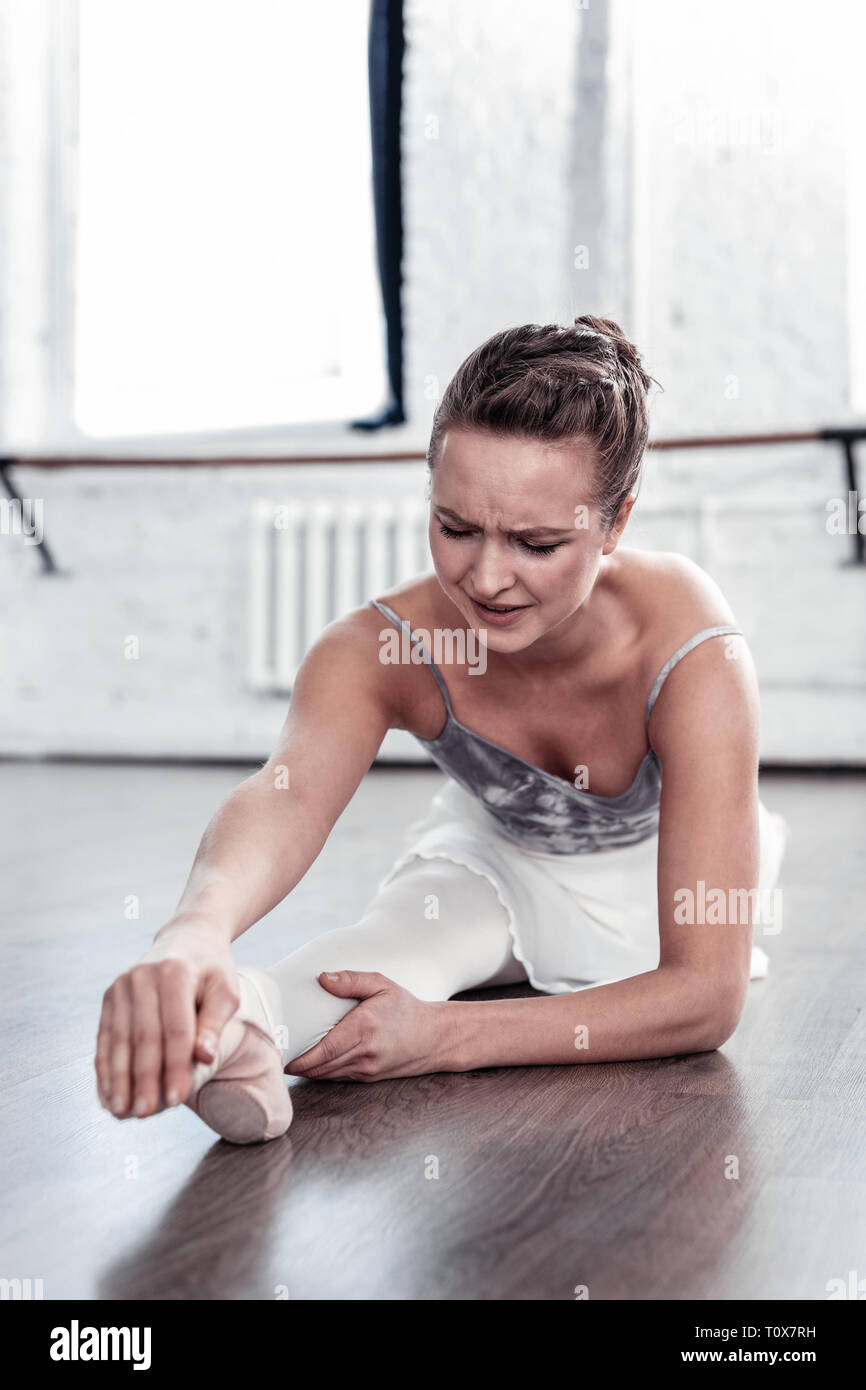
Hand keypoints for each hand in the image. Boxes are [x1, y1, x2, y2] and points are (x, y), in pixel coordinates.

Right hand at [94, 918, 239, 1119]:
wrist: (187, 938)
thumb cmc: (212, 970)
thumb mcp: (226, 990)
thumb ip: (214, 1024)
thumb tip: (204, 1057)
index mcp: (175, 972)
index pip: (176, 1029)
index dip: (175, 1066)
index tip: (177, 1099)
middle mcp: (142, 976)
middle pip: (144, 1037)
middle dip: (145, 1079)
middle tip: (147, 1113)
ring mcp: (121, 985)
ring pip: (120, 1040)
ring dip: (119, 1079)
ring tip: (122, 1111)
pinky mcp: (110, 996)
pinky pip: (106, 1037)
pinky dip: (105, 1067)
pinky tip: (106, 1093)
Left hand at [284, 971, 444, 1080]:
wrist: (435, 1037)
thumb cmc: (406, 1008)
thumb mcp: (382, 985)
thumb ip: (351, 980)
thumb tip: (322, 978)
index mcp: (364, 1029)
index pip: (324, 1050)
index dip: (299, 1057)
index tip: (279, 1051)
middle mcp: (364, 1053)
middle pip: (319, 1066)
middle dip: (295, 1064)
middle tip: (272, 1053)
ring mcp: (366, 1069)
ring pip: (325, 1075)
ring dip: (305, 1070)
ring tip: (285, 1058)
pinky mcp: (368, 1078)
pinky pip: (337, 1077)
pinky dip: (320, 1072)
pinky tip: (308, 1063)